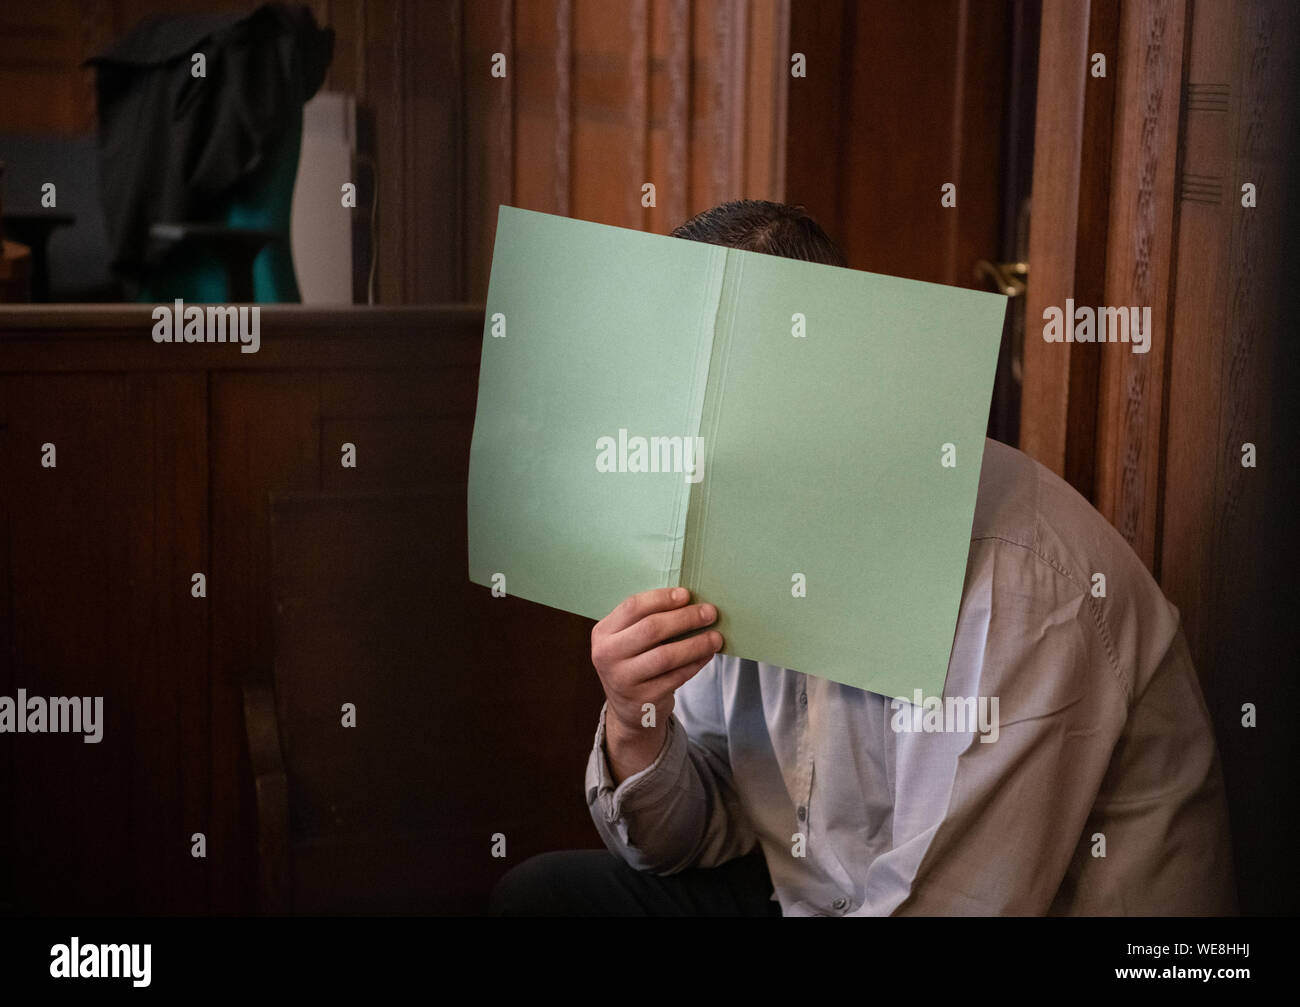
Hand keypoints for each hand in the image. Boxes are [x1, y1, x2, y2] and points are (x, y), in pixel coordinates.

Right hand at [590, 587, 722, 781]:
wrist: (630, 709)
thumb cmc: (635, 662)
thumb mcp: (627, 640)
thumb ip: (647, 620)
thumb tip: (689, 601)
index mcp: (603, 633)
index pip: (633, 607)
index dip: (662, 598)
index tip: (687, 595)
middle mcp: (607, 656)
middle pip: (651, 629)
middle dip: (685, 618)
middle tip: (710, 612)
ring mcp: (624, 680)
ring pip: (666, 655)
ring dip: (696, 643)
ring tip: (716, 637)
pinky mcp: (643, 699)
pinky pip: (676, 677)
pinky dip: (696, 663)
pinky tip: (707, 654)